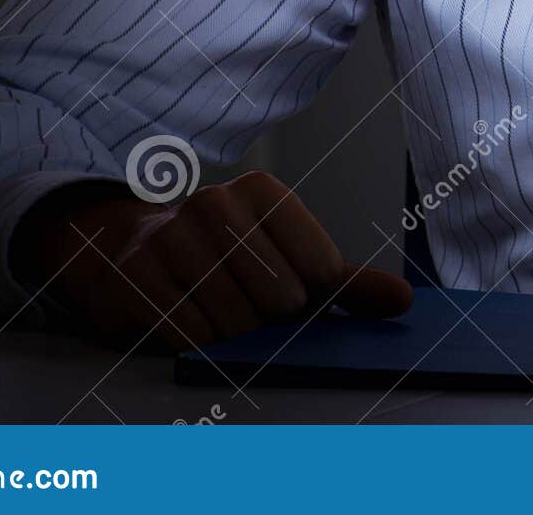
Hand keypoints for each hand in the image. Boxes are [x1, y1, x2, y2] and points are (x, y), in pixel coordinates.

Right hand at [14, 169, 412, 350]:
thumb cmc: (225, 261)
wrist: (129, 253)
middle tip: (242, 300)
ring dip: (231, 334)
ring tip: (211, 305)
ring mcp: (173, 236)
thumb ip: (347, 283)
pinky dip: (196, 342)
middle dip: (267, 319)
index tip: (284, 288)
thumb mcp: (288, 260)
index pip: (322, 273)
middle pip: (280, 302)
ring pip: (236, 324)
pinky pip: (192, 336)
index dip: (309, 300)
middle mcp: (217, 202)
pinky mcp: (138, 276)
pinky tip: (184, 315)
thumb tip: (403, 300)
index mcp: (263, 192)